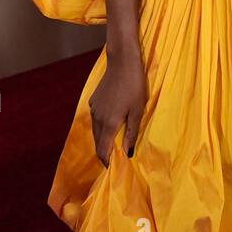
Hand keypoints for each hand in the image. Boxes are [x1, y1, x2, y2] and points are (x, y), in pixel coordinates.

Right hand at [89, 47, 146, 166]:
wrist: (122, 63)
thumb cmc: (134, 87)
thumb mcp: (137, 111)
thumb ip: (131, 133)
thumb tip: (128, 152)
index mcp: (109, 123)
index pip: (102, 150)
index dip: (107, 161)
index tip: (113, 168)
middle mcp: (97, 118)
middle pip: (97, 143)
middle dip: (104, 153)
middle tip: (115, 159)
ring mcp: (94, 109)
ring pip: (95, 131)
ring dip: (103, 140)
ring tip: (113, 145)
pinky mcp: (93, 101)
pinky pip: (95, 120)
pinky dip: (101, 128)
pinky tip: (111, 125)